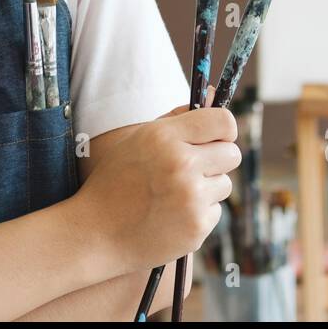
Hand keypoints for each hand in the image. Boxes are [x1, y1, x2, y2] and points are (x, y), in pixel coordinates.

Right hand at [76, 100, 239, 272]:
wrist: (95, 235)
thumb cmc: (116, 182)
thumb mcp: (138, 140)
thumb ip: (177, 117)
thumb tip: (212, 93)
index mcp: (163, 136)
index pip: (223, 122)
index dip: (224, 130)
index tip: (217, 138)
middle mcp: (181, 163)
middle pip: (232, 153)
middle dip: (217, 160)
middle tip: (193, 168)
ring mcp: (191, 197)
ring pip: (224, 184)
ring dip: (206, 188)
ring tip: (173, 195)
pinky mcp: (197, 226)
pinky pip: (215, 211)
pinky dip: (198, 213)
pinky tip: (171, 215)